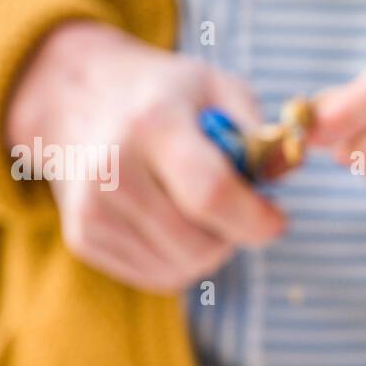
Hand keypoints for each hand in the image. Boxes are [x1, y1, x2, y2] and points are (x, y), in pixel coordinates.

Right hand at [6, 21, 284, 293]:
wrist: (76, 95)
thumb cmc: (165, 94)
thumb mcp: (218, 88)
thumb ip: (259, 132)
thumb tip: (289, 170)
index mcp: (153, 124)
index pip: (211, 195)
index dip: (256, 219)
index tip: (276, 219)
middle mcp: (113, 169)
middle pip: (199, 246)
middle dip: (234, 236)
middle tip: (235, 209)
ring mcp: (91, 208)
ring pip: (182, 269)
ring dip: (209, 250)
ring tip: (198, 208)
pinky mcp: (82, 237)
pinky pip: (158, 277)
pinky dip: (179, 258)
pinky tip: (170, 219)